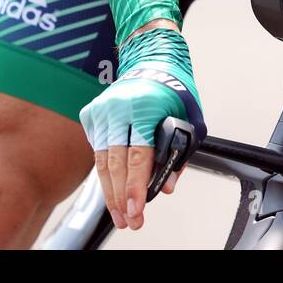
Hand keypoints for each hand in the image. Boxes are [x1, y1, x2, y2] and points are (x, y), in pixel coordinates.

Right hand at [80, 22, 205, 230]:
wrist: (152, 60)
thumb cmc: (175, 91)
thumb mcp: (191, 120)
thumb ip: (180, 154)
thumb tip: (165, 187)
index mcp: (145, 106)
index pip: (138, 155)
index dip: (135, 187)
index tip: (136, 210)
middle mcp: (118, 107)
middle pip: (116, 163)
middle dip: (121, 197)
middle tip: (129, 221)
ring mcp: (102, 110)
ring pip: (102, 160)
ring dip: (110, 191)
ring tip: (119, 214)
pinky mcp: (91, 114)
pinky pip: (98, 149)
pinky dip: (106, 171)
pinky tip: (113, 188)